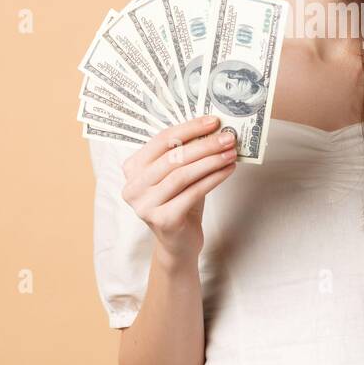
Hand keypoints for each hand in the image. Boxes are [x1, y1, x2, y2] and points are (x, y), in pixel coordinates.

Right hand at [120, 115, 237, 263]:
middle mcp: (133, 187)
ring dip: (211, 161)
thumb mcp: (178, 175)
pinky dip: (214, 179)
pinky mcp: (163, 220)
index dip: (189, 128)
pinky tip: (228, 170)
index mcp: (132, 169)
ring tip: (231, 152)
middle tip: (228, 137)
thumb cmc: (179, 202)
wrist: (178, 243)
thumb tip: (213, 129)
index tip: (213, 121)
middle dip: (204, 144)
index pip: (161, 140)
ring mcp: (145, 205)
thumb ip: (186, 153)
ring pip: (182, 174)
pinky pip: (193, 193)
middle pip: (173, 157)